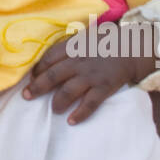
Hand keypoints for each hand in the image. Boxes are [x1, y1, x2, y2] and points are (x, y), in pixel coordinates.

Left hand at [22, 29, 154, 123]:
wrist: (133, 48)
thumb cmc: (106, 43)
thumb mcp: (85, 38)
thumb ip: (68, 47)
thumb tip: (48, 59)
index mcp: (73, 47)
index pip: (49, 58)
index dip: (37, 69)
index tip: (30, 78)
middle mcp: (79, 61)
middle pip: (53, 75)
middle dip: (38, 87)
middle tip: (27, 96)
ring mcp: (91, 75)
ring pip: (68, 91)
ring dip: (57, 102)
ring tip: (53, 109)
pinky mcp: (104, 87)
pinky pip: (90, 103)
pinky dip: (80, 113)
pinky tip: (71, 121)